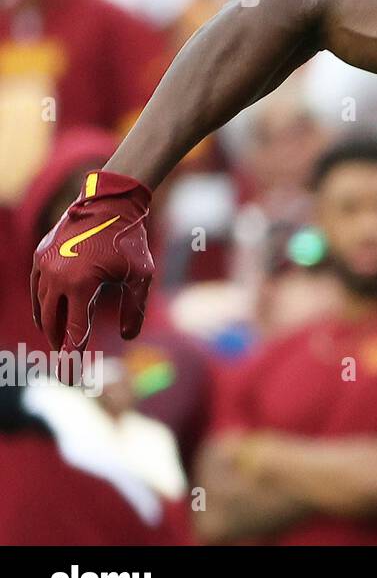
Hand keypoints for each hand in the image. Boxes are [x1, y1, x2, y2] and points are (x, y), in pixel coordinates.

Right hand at [31, 171, 153, 355]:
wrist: (111, 204)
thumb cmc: (130, 240)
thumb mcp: (141, 276)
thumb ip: (135, 308)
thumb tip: (129, 337)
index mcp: (81, 284)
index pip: (75, 329)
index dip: (73, 353)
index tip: (71, 373)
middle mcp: (57, 276)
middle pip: (53, 320)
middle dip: (59, 340)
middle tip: (64, 356)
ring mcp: (45, 264)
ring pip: (41, 304)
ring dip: (48, 322)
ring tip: (57, 337)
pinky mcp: (41, 255)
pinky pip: (36, 287)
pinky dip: (40, 302)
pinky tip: (47, 312)